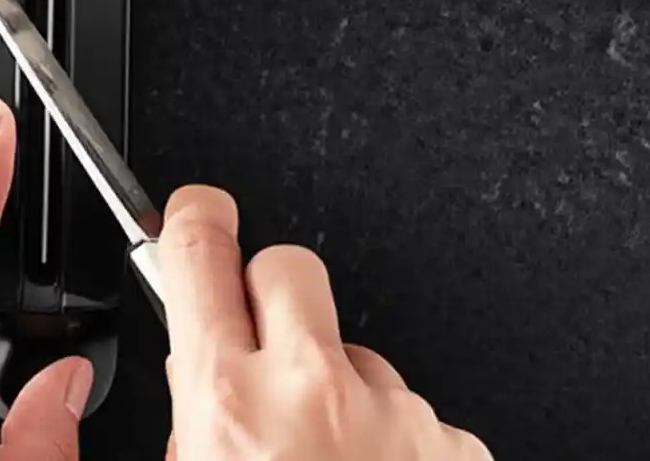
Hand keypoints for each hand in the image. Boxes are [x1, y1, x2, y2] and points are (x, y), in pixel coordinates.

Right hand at [158, 186, 492, 460]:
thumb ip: (194, 418)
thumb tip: (199, 372)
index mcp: (230, 404)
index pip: (200, 253)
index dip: (195, 219)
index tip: (197, 212)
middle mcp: (315, 394)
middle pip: (289, 266)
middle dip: (270, 295)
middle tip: (262, 354)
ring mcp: (395, 415)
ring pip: (357, 352)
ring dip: (337, 389)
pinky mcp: (455, 445)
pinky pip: (411, 412)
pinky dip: (391, 442)